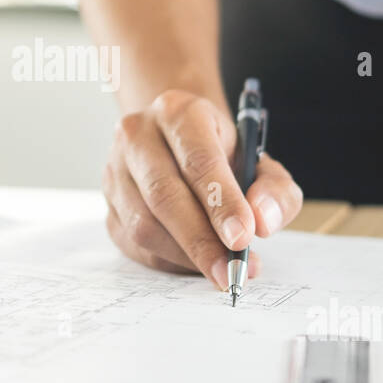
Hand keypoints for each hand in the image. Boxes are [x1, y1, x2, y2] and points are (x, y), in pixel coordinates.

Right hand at [102, 88, 303, 288]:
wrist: (181, 145)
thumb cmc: (224, 157)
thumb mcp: (261, 164)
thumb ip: (275, 191)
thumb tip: (263, 222)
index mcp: (178, 111)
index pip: (198, 161)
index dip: (221, 203)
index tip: (243, 238)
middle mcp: (137, 134)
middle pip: (164, 195)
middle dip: (202, 240)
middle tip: (232, 271)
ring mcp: (115, 169)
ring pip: (143, 224)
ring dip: (185, 255)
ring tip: (220, 268)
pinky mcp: (108, 204)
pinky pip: (133, 243)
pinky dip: (168, 261)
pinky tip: (194, 262)